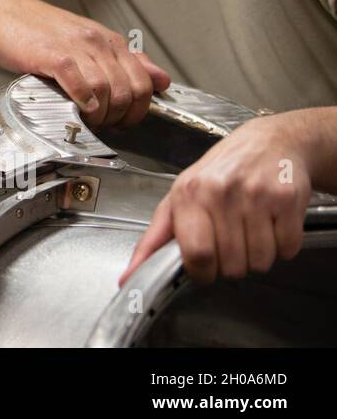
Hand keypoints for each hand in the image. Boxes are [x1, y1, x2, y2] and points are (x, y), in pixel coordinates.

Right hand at [0, 0, 169, 127]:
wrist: (1, 13)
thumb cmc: (40, 31)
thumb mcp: (89, 42)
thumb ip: (126, 61)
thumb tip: (162, 80)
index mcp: (111, 41)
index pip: (145, 83)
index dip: (138, 110)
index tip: (122, 121)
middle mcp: (98, 43)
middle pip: (129, 91)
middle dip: (120, 117)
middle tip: (103, 125)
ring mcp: (76, 48)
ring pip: (107, 91)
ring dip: (100, 115)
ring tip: (86, 120)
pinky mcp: (52, 56)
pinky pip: (78, 84)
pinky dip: (83, 102)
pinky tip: (77, 108)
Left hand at [120, 116, 310, 283]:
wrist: (268, 142)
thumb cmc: (219, 173)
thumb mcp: (178, 198)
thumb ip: (154, 239)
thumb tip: (130, 275)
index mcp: (188, 194)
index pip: (196, 254)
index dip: (202, 272)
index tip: (205, 268)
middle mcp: (220, 192)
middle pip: (230, 264)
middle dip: (230, 264)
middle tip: (230, 242)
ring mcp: (256, 195)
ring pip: (260, 262)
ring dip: (256, 256)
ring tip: (250, 230)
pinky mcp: (286, 199)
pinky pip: (288, 249)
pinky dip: (282, 246)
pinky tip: (271, 224)